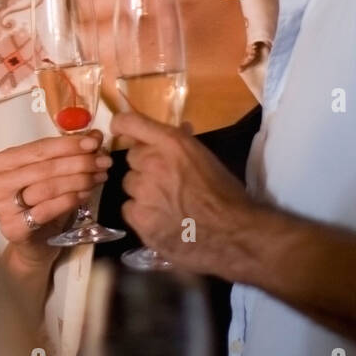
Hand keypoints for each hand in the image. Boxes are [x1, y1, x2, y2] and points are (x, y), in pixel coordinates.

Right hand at [0, 130, 109, 268]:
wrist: (35, 241)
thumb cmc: (43, 202)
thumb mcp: (55, 173)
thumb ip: (71, 153)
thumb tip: (96, 135)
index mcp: (3, 162)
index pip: (39, 148)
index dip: (68, 144)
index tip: (94, 142)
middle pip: (44, 168)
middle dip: (78, 163)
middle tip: (104, 162)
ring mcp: (2, 207)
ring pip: (47, 188)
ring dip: (79, 180)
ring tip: (100, 176)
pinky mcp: (12, 228)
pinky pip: (45, 210)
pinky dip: (69, 200)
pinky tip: (86, 194)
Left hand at [109, 110, 255, 276]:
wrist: (233, 233)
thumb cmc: (226, 194)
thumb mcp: (207, 158)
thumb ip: (185, 144)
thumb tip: (179, 130)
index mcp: (171, 143)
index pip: (129, 122)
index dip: (122, 126)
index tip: (122, 131)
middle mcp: (152, 162)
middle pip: (131, 158)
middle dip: (144, 166)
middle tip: (164, 181)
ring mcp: (143, 192)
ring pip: (130, 185)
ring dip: (143, 191)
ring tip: (166, 204)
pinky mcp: (139, 219)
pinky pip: (129, 209)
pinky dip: (142, 214)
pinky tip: (161, 220)